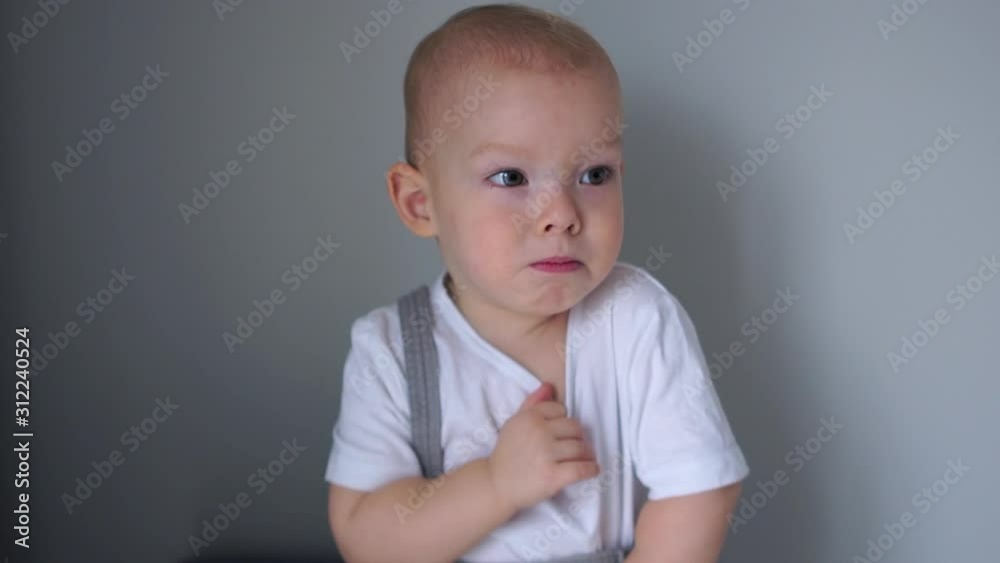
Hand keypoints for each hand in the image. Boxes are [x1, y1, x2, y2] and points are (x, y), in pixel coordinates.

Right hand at [486, 383, 599, 511]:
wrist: (495, 484)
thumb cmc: (507, 453)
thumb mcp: (515, 423)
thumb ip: (532, 403)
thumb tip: (549, 386)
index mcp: (530, 417)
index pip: (561, 410)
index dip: (563, 420)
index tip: (561, 432)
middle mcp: (539, 432)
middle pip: (575, 427)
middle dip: (577, 437)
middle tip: (574, 446)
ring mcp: (546, 454)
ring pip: (581, 447)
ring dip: (586, 454)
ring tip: (583, 458)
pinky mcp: (553, 476)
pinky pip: (581, 468)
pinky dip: (590, 469)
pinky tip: (592, 469)